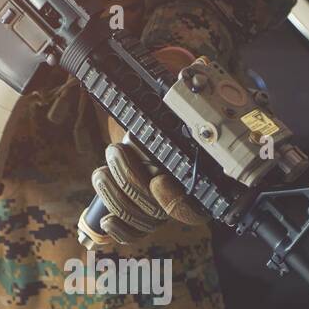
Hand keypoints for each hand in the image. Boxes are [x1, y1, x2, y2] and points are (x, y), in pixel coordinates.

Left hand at [86, 46, 206, 245]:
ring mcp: (159, 215)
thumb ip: (195, 99)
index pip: (193, 210)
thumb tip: (207, 73)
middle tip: (114, 152)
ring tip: (101, 171)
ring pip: (137, 220)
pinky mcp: (139, 220)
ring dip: (114, 194)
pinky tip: (104, 218)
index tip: (158, 181)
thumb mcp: (183, 113)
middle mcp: (180, 205)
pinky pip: (130, 235)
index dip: (175, 202)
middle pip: (155, 211)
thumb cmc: (170, 126)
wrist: (155, 139)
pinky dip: (116, 230)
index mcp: (199, 186)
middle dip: (129, 181)